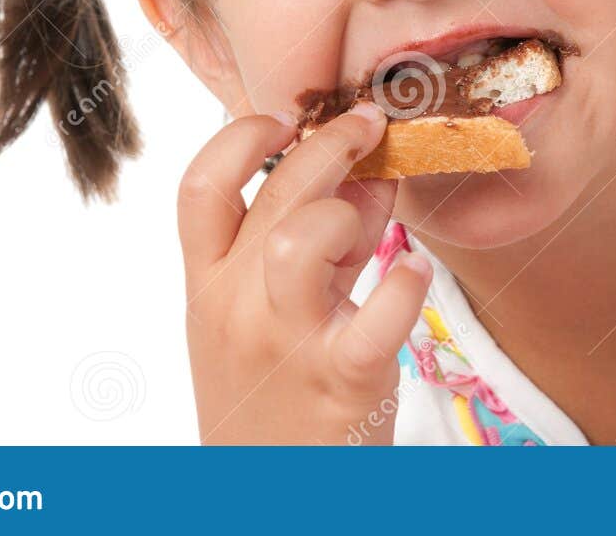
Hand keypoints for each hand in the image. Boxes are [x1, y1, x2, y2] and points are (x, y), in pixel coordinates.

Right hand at [176, 101, 431, 443]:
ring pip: (300, 242)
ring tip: (375, 225)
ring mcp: (285, 345)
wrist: (264, 500)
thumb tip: (369, 171)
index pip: (199, 186)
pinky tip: (416, 273)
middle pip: (275, 195)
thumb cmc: (275, 394)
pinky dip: (405, 286)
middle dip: (330, 144)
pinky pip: (375, 319)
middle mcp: (234, 308)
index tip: (285, 117)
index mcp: (208, 285)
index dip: (241, 136)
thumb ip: (320, 239)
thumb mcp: (273, 313)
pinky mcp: (341, 381)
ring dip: (346, 215)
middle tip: (370, 126)